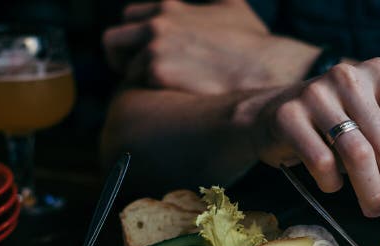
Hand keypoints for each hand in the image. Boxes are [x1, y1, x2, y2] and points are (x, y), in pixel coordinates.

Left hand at [102, 0, 317, 93]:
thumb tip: (210, 1)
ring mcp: (155, 48)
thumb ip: (211, 0)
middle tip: (137, 78)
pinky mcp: (158, 73)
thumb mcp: (232, 5)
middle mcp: (157, 23)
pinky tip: (172, 102)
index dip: (134, 40)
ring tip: (167, 97)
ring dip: (143, 85)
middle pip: (113, 42)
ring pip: (127, 71)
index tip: (143, 56)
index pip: (129, 18)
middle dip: (121, 60)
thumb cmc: (253, 42)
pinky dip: (152, 97)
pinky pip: (138, 89)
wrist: (267, 67)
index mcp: (168, 7)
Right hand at [239, 58, 379, 235]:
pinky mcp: (288, 115)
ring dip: (372, 193)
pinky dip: (332, 183)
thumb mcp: (368, 121)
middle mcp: (350, 77)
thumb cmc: (330, 125)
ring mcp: (317, 94)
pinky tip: (332, 186)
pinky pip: (321, 161)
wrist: (269, 114)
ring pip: (358, 155)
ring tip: (373, 210)